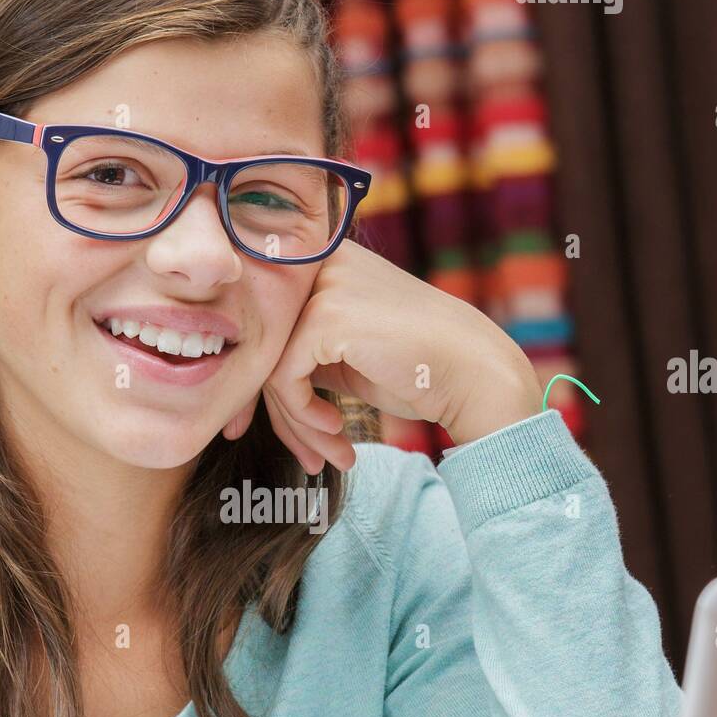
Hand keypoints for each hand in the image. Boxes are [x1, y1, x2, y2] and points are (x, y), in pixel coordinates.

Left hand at [223, 239, 542, 471]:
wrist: (472, 372)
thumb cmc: (416, 366)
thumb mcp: (346, 352)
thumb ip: (300, 352)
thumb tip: (245, 384)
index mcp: (320, 261)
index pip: (264, 323)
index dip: (254, 381)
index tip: (252, 427)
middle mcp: (317, 263)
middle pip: (263, 347)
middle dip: (275, 413)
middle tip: (300, 454)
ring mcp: (322, 286)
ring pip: (270, 368)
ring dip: (297, 425)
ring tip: (326, 455)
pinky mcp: (326, 318)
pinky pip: (285, 379)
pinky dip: (304, 416)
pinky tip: (336, 432)